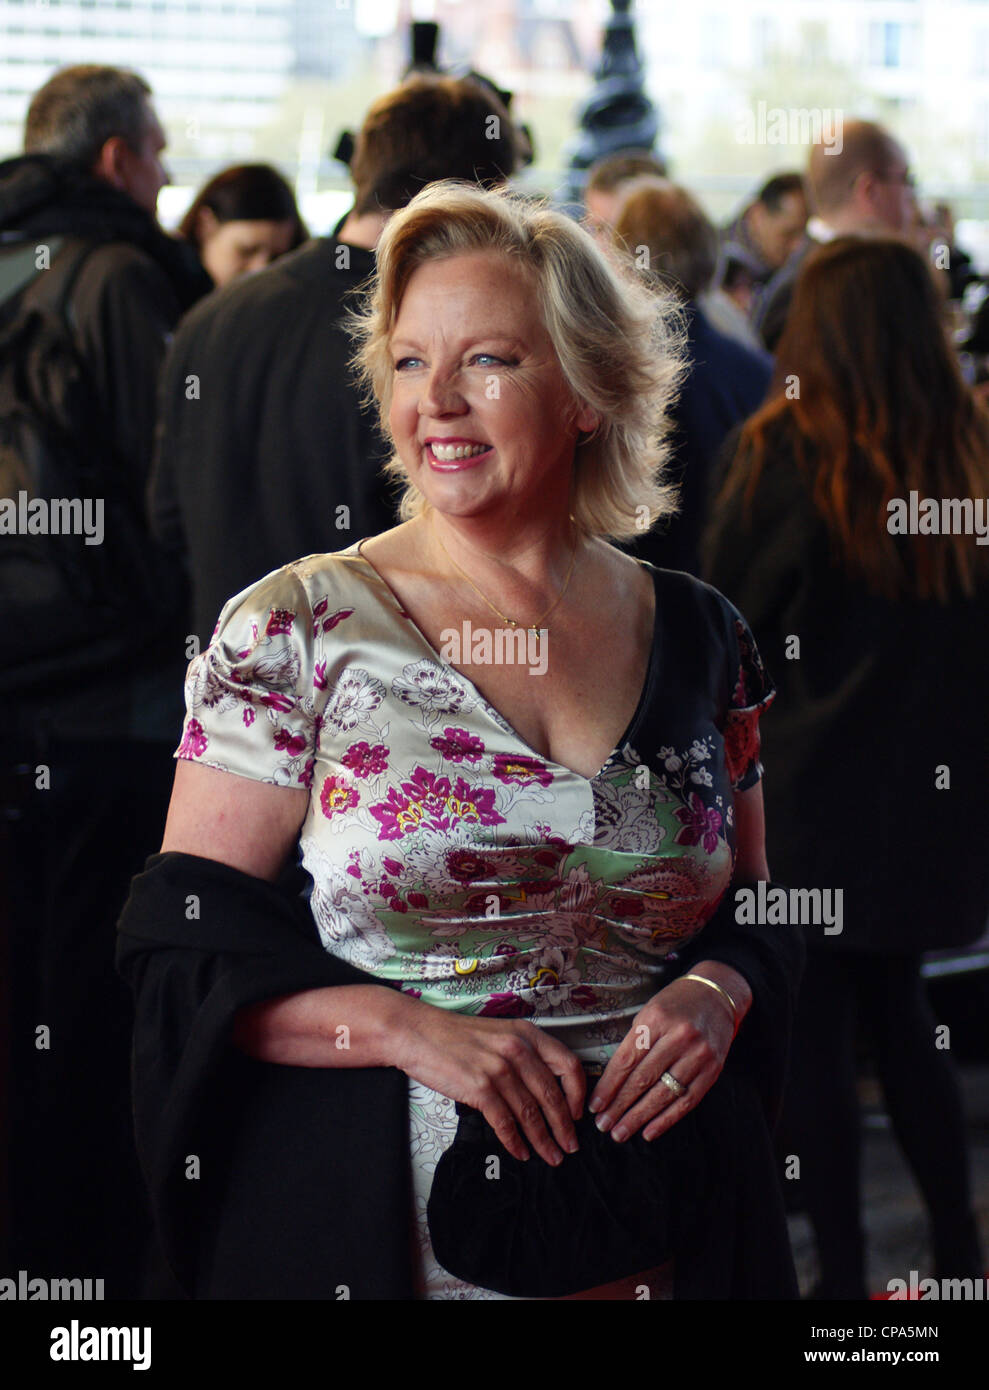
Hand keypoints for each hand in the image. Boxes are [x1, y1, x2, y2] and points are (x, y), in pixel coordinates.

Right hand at [391, 1000, 584, 1165]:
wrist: (418, 1033)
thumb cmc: (455, 1036)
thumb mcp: (499, 1033)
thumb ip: (524, 1054)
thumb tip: (544, 1088)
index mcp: (527, 1034)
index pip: (568, 1065)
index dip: (577, 1094)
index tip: (578, 1113)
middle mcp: (517, 1050)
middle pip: (553, 1096)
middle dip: (564, 1128)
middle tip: (570, 1146)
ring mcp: (499, 1069)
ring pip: (531, 1114)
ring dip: (543, 1141)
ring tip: (550, 1156)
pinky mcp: (480, 1088)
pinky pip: (505, 1123)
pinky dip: (515, 1142)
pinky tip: (520, 1152)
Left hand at [587, 973, 740, 1143]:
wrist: (716, 996)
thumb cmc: (675, 1005)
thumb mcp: (650, 1012)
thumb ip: (634, 1043)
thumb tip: (611, 1082)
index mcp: (656, 1018)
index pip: (627, 1060)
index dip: (609, 1086)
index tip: (595, 1105)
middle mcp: (679, 1037)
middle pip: (643, 1079)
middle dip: (620, 1106)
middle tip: (603, 1124)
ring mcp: (699, 1055)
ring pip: (663, 1094)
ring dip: (639, 1117)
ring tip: (620, 1132)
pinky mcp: (713, 1070)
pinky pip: (686, 1101)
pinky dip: (666, 1119)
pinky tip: (649, 1131)